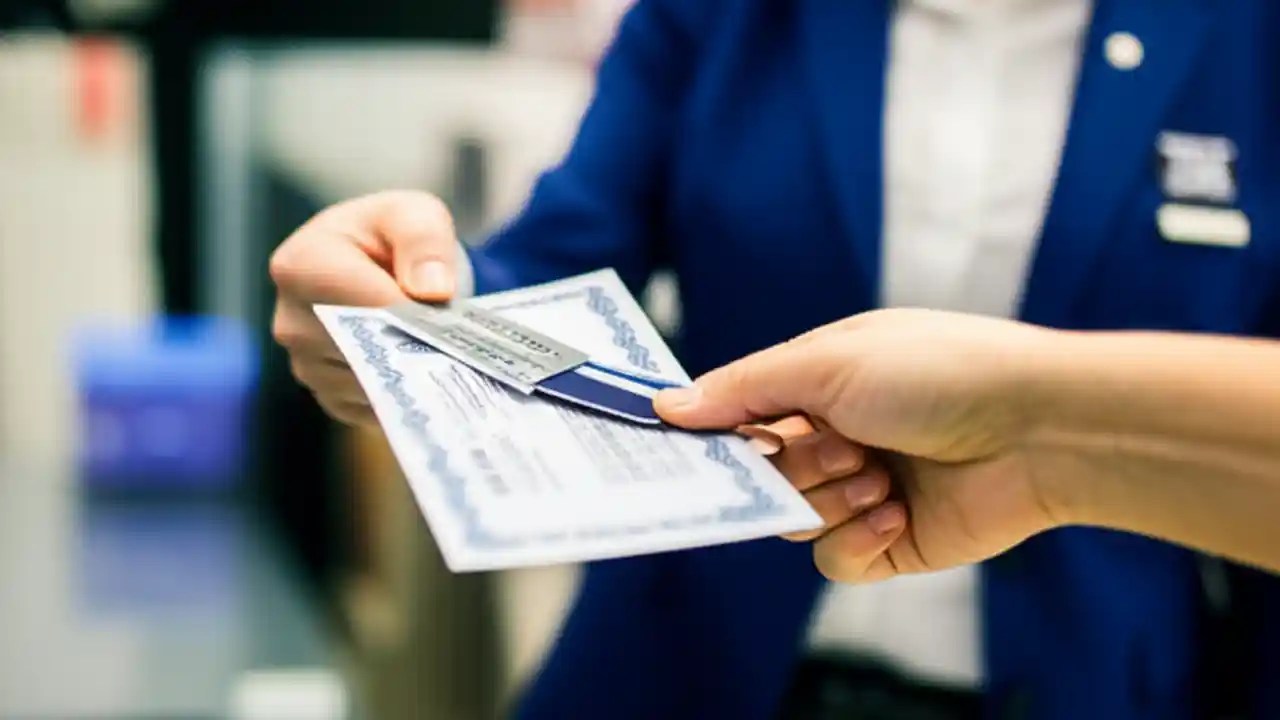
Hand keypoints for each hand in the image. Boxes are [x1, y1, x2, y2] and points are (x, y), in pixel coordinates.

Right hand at [270, 191, 464, 425]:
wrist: (374, 267)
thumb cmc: (389, 235)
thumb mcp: (413, 213)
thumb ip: (424, 238)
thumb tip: (431, 290)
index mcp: (300, 265)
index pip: (363, 305)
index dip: (411, 313)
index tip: (444, 314)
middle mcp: (291, 322)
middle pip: (367, 350)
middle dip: (416, 345)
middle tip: (455, 339)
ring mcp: (306, 366)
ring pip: (373, 385)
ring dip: (413, 373)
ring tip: (440, 348)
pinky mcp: (329, 397)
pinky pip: (375, 408)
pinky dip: (406, 393)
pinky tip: (424, 368)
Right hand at [657, 309, 1061, 583]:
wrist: (1042, 429)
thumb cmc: (941, 372)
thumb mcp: (827, 362)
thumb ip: (743, 388)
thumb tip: (667, 406)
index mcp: (820, 383)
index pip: (741, 415)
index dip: (715, 434)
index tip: (686, 448)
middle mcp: (838, 435)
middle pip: (761, 475)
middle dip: (793, 466)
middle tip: (841, 446)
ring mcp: (863, 490)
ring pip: (794, 520)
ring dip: (829, 499)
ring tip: (880, 475)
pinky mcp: (892, 542)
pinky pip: (835, 562)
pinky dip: (855, 539)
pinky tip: (894, 511)